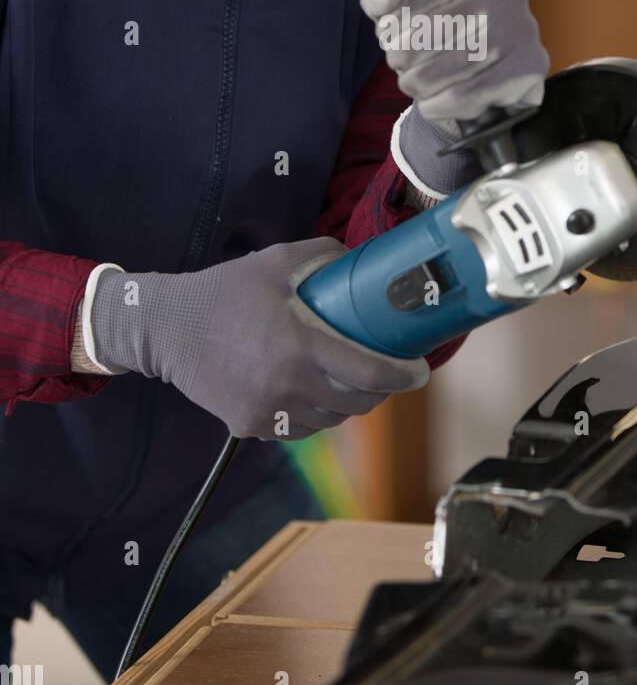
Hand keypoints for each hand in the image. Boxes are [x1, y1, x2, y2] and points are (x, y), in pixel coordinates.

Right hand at [88, 238, 429, 439]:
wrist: (167, 328)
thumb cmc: (225, 290)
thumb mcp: (276, 261)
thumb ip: (324, 255)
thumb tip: (363, 259)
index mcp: (300, 345)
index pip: (370, 373)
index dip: (403, 376)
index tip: (420, 371)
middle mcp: (287, 385)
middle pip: (355, 404)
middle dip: (379, 392)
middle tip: (385, 374)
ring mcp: (268, 412)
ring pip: (328, 420)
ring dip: (346, 406)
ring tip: (351, 384)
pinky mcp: (249, 426)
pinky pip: (297, 429)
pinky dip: (313, 415)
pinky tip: (313, 394)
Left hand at [359, 0, 547, 193]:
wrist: (476, 66)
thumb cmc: (431, 27)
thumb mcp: (398, 2)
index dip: (397, 18)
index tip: (387, 35)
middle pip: (440, 28)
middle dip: (405, 53)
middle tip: (397, 63)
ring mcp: (524, 30)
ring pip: (456, 64)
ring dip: (420, 81)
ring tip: (410, 83)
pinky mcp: (530, 67)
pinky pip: (474, 93)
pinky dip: (441, 104)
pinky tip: (430, 102)